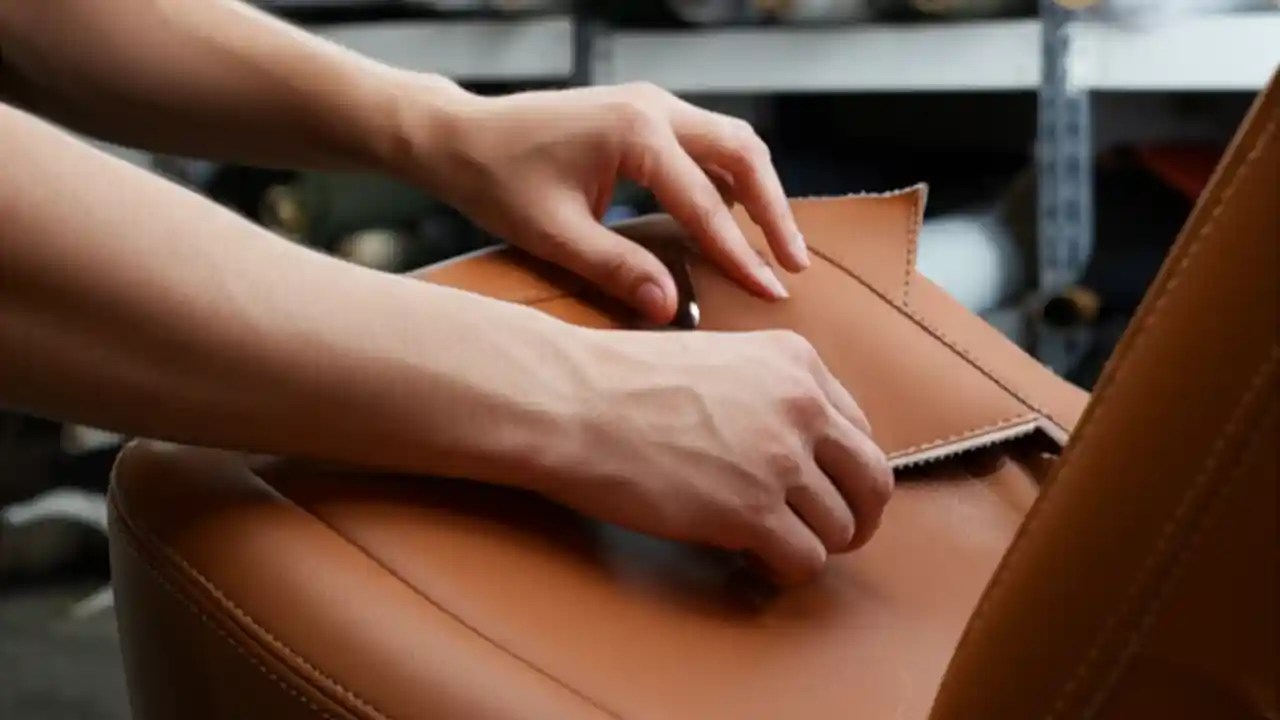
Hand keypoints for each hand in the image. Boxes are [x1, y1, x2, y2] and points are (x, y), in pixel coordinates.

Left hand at [411, 83, 808, 323]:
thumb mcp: (554, 235)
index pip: (706, 202)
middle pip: (743, 154)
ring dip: (758, 191)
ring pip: (731, 142)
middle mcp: (655, 107)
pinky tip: (732, 219)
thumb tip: (671, 308)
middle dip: (774, 211)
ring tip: (775, 246)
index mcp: (636, 133)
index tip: (770, 292)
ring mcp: (652, 104)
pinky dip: (729, 178)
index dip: (740, 253)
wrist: (461, 137)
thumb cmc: (498, 182)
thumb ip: (617, 269)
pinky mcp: (644, 114)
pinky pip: (706, 142)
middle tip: (793, 265)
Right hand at [539, 327, 893, 585]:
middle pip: (873, 482)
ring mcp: (779, 461)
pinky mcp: (750, 512)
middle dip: (857, 517)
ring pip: (842, 529)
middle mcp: (802, 407)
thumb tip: (795, 448)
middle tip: (828, 534)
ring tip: (772, 547)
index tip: (820, 489)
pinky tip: (751, 561)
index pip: (860, 430)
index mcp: (797, 362)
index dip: (842, 470)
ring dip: (813, 546)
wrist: (571, 403)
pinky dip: (785, 571)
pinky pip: (805, 560)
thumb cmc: (623, 381)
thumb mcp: (720, 360)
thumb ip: (768, 393)